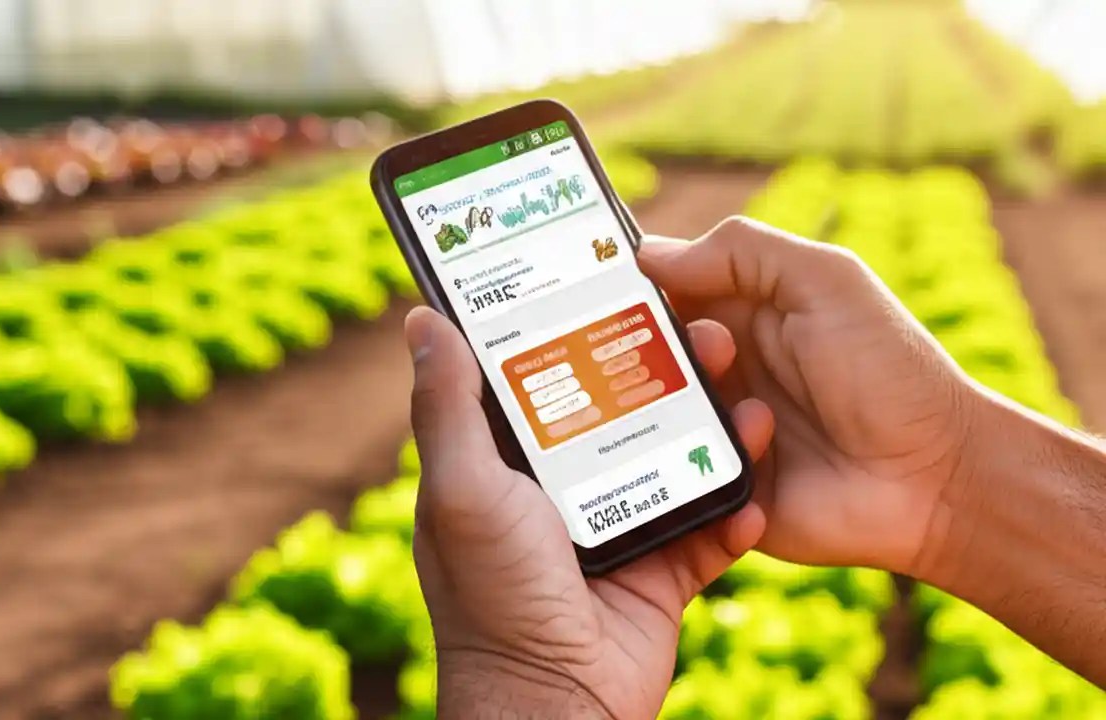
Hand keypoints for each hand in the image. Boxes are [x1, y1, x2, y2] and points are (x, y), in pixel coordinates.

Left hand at [404, 307, 771, 718]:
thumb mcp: (461, 489)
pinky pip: (709, 524)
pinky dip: (736, 506)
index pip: (542, 376)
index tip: (613, 277)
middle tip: (703, 327)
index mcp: (507, 460)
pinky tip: (757, 481)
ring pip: (674, 453)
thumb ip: (446, 406)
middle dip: (665, 366)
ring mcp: (616, 523)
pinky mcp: (662, 565)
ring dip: (715, 423)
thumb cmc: (493, 591)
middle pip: (621, 406)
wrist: (557, 699)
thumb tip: (421, 319)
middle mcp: (563, 485)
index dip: (573, 328)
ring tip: (743, 391)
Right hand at [638, 217, 978, 575]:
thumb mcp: (825, 283)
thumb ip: (742, 251)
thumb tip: (648, 254)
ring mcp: (716, 431)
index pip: (661, 294)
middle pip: (643, 356)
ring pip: (651, 416)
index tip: (609, 289)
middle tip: (716, 350)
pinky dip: (705, 459)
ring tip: (753, 406)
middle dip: (658, 350)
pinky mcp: (718, 488)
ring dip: (690, 404)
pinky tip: (764, 444)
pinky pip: (676, 475)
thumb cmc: (890, 370)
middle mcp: (720, 371)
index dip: (631, 290)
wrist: (935, 477)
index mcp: (740, 315)